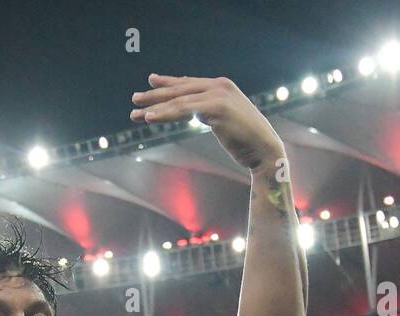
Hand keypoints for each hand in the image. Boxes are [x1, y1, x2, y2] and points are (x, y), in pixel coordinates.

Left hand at [131, 74, 283, 171]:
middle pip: (180, 89)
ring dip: (155, 107)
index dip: (169, 82)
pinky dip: (165, 114)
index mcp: (222, 86)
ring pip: (178, 101)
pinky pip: (184, 111)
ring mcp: (217, 96)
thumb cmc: (245, 138)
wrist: (264, 149)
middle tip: (135, 98)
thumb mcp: (225, 119)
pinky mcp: (216, 109)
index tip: (151, 81)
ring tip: (135, 114)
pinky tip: (150, 118)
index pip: (189, 82)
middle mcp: (219, 86)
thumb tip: (195, 110)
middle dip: (155, 94)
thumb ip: (210, 110)